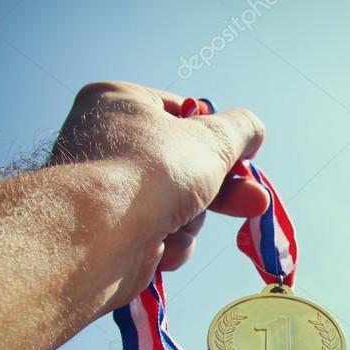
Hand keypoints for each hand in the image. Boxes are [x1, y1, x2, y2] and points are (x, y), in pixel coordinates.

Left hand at [51, 81, 268, 307]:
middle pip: (184, 166)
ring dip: (190, 221)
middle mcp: (105, 143)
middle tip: (254, 203)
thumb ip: (239, 130)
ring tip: (180, 227)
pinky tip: (159, 247)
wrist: (94, 238)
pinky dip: (167, 244)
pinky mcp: (110, 235)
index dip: (215, 137)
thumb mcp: (210, 140)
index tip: (244, 157)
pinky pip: (158, 236)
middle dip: (221, 191)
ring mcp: (106, 192)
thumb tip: (253, 128)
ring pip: (176, 207)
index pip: (180, 112)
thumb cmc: (150, 172)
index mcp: (118, 102)